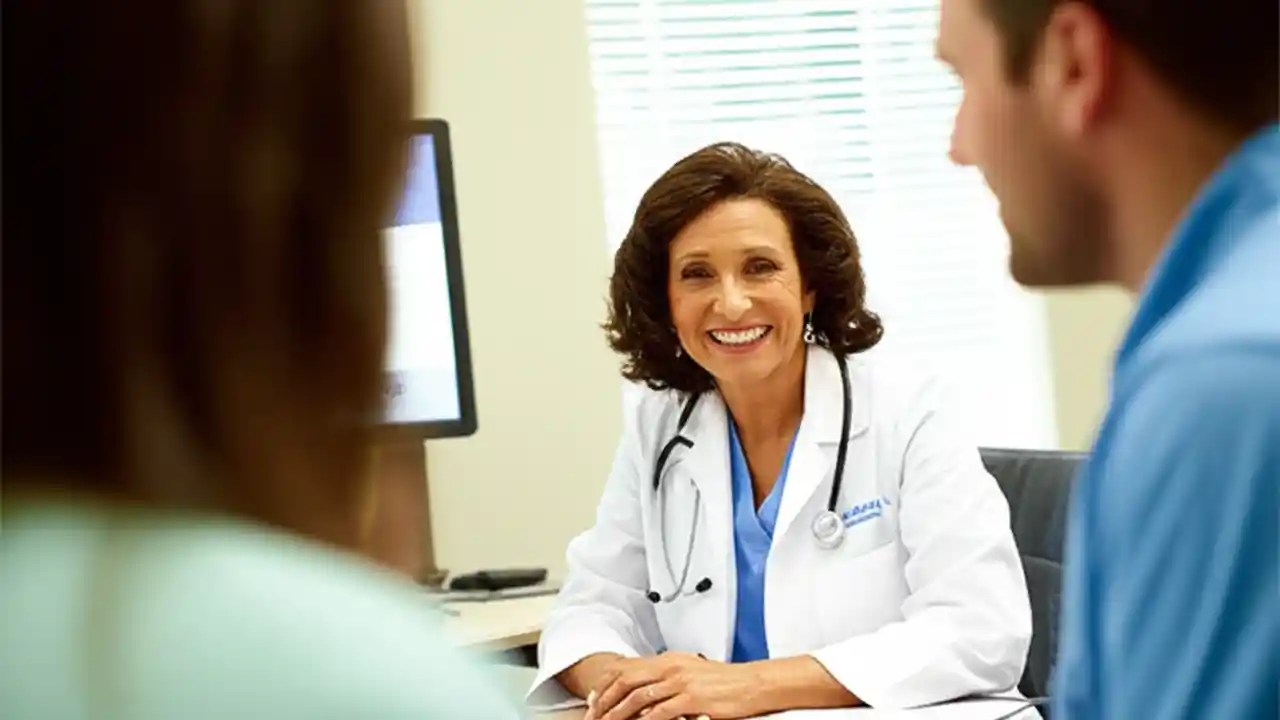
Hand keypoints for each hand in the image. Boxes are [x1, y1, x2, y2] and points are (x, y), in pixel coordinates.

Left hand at [584, 653, 761, 719]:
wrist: (752, 683)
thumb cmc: (724, 682)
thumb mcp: (690, 672)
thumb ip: (666, 678)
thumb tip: (643, 691)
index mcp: (668, 660)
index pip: (626, 669)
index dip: (605, 686)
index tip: (593, 701)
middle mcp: (671, 667)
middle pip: (626, 682)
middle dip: (605, 701)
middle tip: (593, 716)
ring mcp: (681, 682)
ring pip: (638, 698)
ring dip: (618, 714)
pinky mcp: (693, 699)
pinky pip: (661, 712)